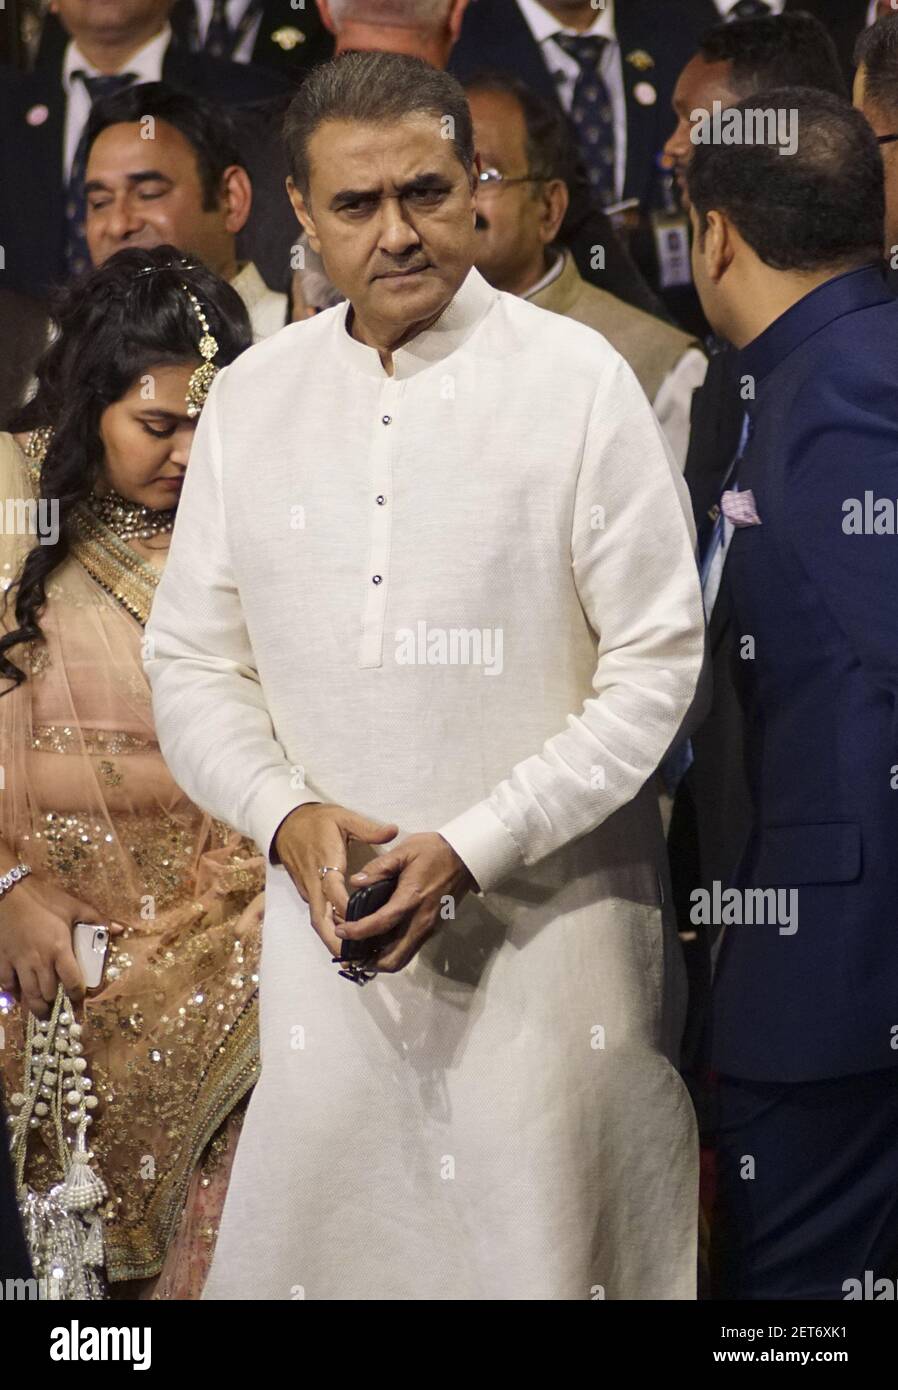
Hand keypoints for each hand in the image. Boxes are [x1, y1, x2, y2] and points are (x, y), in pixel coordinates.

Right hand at [0, 877, 120, 1019]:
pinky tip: (18, 997)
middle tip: (60, 1014)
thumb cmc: (43, 898)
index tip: (80, 1002)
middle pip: (48, 994)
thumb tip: (119, 929)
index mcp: (59, 949)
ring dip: (36, 1007)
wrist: (8, 891)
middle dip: (55, 1006)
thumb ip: (97, 920)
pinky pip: (6, 985)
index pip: (72, 982)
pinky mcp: (1, 960)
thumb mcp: (73, 906)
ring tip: (42, 1015)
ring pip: (28, 994)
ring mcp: (18, 963)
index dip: (77, 996)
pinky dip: (13, 994)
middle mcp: (39, 961)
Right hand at [273, 804, 398, 955]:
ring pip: (318, 919)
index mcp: (325, 864)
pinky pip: (318, 913)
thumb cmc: (317, 820)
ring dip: (331, 938)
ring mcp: (308, 889)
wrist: (286, 822)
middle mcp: (314, 882)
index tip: (363, 923)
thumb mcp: (344, 817)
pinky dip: (330, 927)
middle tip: (350, 959)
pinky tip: (346, 937)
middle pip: (320, 918)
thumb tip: (393, 830)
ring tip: (351, 958)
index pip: (334, 892)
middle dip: (333, 940)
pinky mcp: (307, 891)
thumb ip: (368, 828)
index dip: (346, 910)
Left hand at [340, 833, 476, 972]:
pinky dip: (391, 952)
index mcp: (411, 898)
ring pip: (402, 958)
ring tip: (360, 949)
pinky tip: (378, 940)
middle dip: (369, 961)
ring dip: (380, 960)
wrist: (466, 855)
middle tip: (349, 950)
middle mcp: (421, 920)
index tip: (341, 931)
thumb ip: (379, 867)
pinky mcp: (433, 928)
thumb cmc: (435, 850)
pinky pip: (409, 949)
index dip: (358, 932)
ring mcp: (429, 928)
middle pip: (393, 958)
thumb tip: (356, 882)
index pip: (381, 924)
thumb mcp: (405, 850)